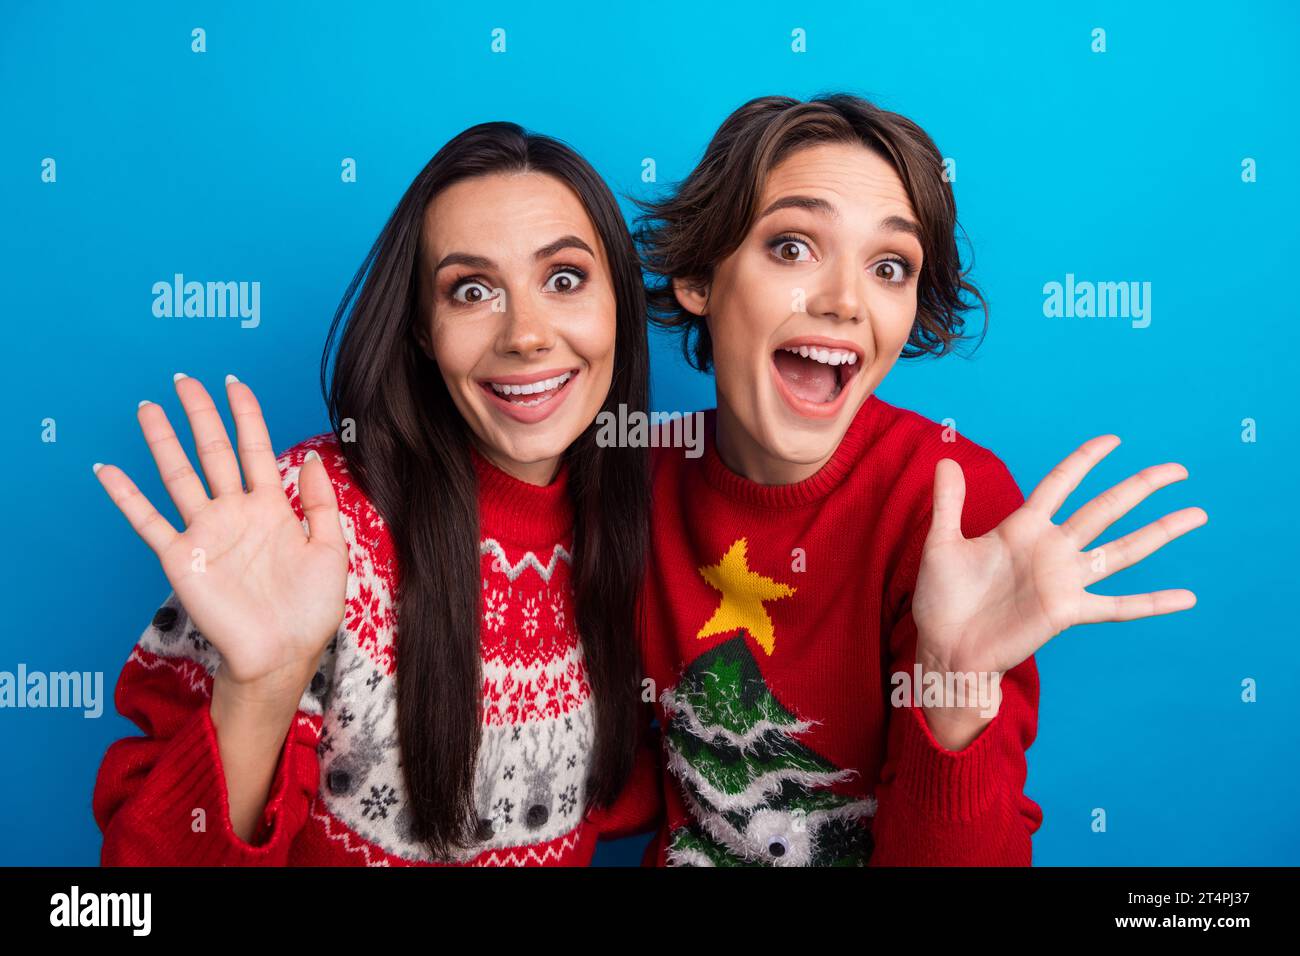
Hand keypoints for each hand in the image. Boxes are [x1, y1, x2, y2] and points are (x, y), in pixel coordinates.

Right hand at [94, 373, 348, 690]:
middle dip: (200, 415)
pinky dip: (126, 497)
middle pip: (213, 453)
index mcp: (272, 509)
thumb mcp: (330, 551)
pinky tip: (107, 471)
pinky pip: (148, 522)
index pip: (255, 449)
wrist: (283, 654)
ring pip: (179, 476)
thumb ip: (321, 503)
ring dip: (163, 442)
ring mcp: (206, 533)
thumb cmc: (310, 610)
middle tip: (184, 379)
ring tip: (148, 409)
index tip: (234, 383)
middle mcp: (235, 513)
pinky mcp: (182, 558)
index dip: (246, 415)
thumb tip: (312, 458)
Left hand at [911, 434, 1206, 684]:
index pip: (1061, 483)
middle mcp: (1051, 549)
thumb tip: (946, 459)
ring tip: (1197, 514)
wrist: (943, 646)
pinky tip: (1186, 598)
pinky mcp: (1067, 612)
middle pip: (1104, 508)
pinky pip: (1118, 606)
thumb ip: (949, 503)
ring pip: (1123, 548)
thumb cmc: (941, 598)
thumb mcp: (942, 544)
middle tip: (1177, 469)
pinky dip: (1152, 602)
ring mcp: (1063, 580)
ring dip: (1160, 532)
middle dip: (1140, 487)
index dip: (1085, 460)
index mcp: (1022, 528)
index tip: (1113, 440)